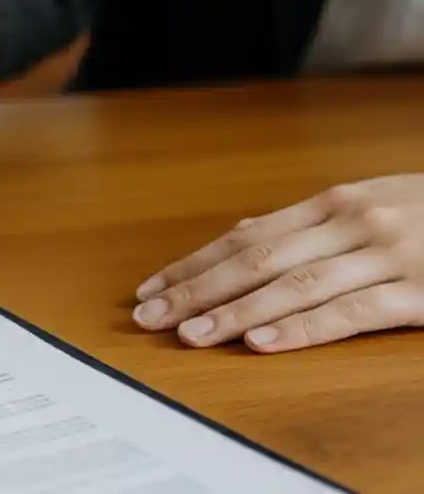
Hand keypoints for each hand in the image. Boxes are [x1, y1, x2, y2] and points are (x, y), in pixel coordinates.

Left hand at [131, 176, 423, 352]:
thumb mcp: (370, 206)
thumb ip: (309, 226)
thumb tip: (241, 239)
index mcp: (334, 203)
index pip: (244, 237)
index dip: (193, 264)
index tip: (150, 289)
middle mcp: (352, 223)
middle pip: (255, 259)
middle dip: (195, 290)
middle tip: (149, 317)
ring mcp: (386, 255)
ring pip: (293, 286)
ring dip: (235, 313)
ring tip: (190, 335)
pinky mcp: (419, 292)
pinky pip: (350, 312)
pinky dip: (302, 328)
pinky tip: (263, 342)